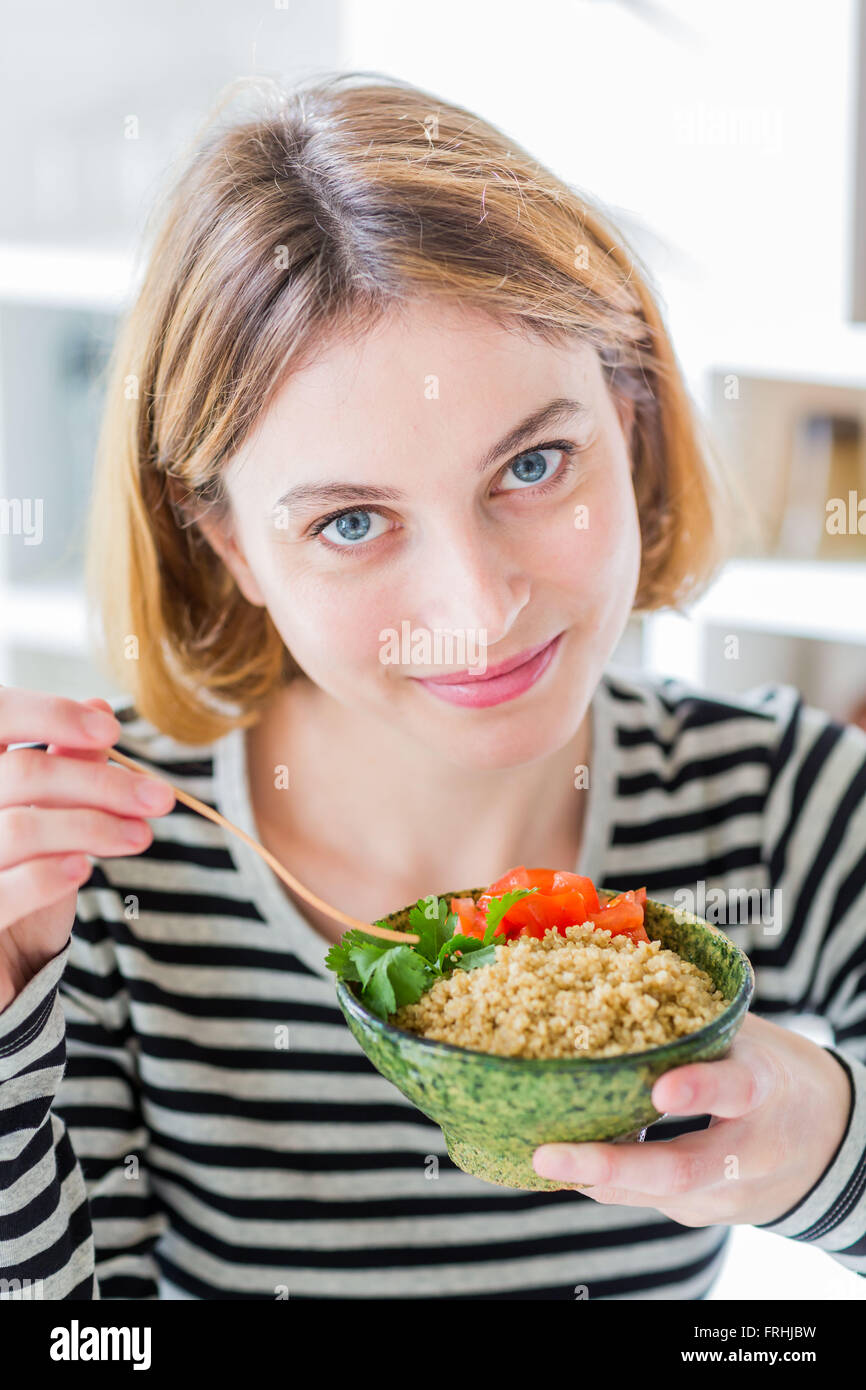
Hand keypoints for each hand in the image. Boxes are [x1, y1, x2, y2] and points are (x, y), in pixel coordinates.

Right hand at [0, 687, 174, 1010]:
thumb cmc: (21, 870)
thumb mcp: (46, 812)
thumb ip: (64, 762)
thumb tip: (96, 710)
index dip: (51, 715)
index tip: (112, 731)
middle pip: (23, 773)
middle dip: (101, 784)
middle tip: (159, 797)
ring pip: (22, 827)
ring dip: (94, 828)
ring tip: (141, 835)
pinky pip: (3, 891)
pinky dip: (49, 875)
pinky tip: (85, 868)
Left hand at [532, 1012, 852, 1225]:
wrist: (825, 1144)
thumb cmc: (767, 1069)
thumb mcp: (747, 1036)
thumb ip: (689, 1014)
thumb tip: (601, 952)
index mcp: (764, 1086)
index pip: (737, 1088)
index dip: (700, 1089)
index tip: (661, 1089)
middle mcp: (747, 1150)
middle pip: (681, 1168)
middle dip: (611, 1164)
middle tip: (549, 1154)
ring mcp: (724, 1192)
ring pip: (654, 1194)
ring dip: (592, 1178)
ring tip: (535, 1158)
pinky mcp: (701, 1212)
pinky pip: (646, 1199)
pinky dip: (601, 1181)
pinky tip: (557, 1163)